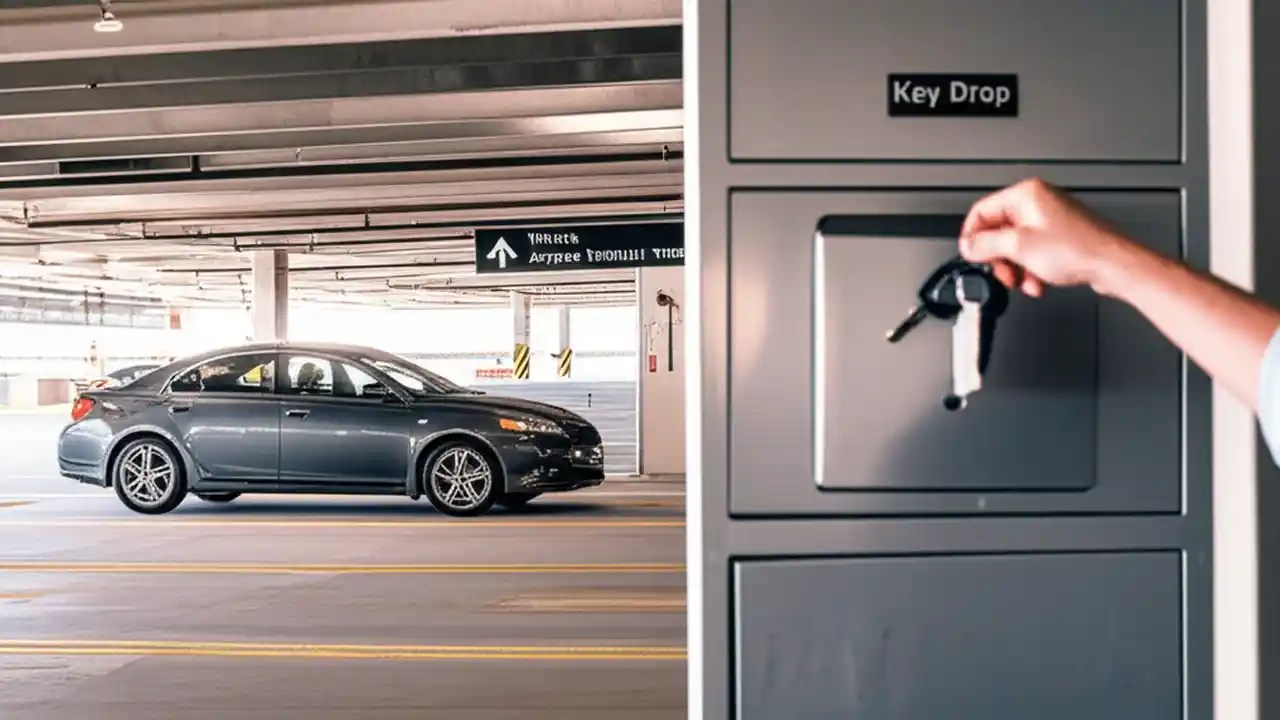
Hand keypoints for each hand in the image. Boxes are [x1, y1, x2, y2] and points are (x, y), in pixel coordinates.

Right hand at [959, 178, 1136, 297]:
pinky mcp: (1059, 237)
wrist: (1113, 265)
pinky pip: (1033, 253)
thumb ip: (986, 245)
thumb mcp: (1019, 247)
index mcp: (1025, 195)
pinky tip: (1038, 281)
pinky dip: (1031, 269)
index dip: (973, 237)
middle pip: (998, 232)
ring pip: (1015, 246)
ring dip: (1016, 269)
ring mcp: (1049, 220)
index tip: (972, 257)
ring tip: (1024, 281)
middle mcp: (1037, 203)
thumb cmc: (1078, 249)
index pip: (981, 212)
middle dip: (999, 258)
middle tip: (1003, 274)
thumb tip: (967, 245)